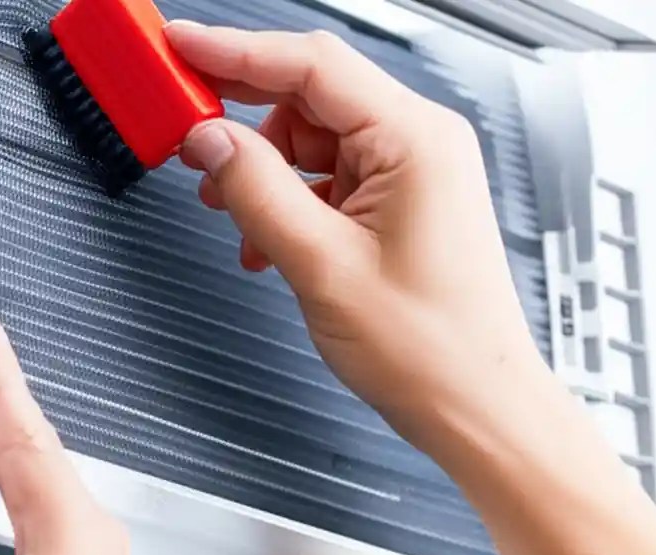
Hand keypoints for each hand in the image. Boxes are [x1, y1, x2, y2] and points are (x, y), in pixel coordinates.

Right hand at [170, 22, 553, 458]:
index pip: (310, 64)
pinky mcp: (401, 203)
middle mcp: (419, 143)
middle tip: (185, 125)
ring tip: (231, 211)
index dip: (234, 50)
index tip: (180, 45)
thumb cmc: (430, 347)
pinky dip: (288, 200)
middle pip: (310, 96)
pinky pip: (328, 178)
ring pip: (312, 140)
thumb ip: (257, 190)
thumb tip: (209, 140)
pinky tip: (264, 238)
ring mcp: (412, 173)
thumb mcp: (321, 264)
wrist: (476, 407)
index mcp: (414, 139)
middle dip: (243, 115)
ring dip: (262, 171)